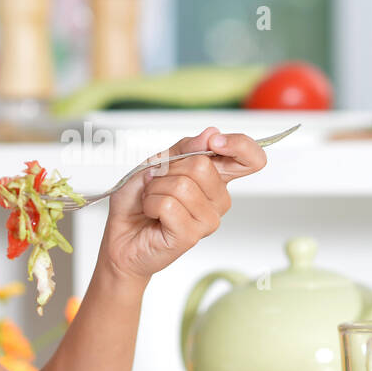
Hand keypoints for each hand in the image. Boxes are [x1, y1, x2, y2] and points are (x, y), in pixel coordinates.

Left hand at [98, 126, 266, 282]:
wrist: (120, 235)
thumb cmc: (139, 200)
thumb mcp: (158, 162)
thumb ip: (185, 147)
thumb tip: (211, 134)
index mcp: (216, 177)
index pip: (251, 159)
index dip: (239, 145)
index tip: (215, 142)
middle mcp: (218, 199)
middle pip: (202, 166)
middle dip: (168, 169)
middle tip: (158, 183)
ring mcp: (208, 219)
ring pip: (182, 186)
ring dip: (155, 189)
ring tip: (152, 200)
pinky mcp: (191, 236)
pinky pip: (169, 205)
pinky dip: (150, 204)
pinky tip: (152, 214)